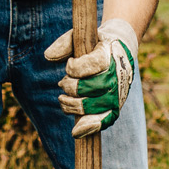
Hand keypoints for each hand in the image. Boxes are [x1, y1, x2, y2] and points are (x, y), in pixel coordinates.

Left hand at [44, 18, 137, 138]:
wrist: (120, 49)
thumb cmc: (95, 43)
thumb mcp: (81, 37)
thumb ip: (64, 44)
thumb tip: (48, 57)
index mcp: (108, 56)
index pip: (89, 66)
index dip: (74, 67)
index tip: (70, 63)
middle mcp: (115, 77)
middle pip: (88, 88)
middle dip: (69, 86)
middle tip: (63, 82)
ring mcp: (116, 94)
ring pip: (91, 107)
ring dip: (71, 105)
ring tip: (63, 99)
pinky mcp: (116, 107)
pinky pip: (105, 121)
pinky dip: (90, 128)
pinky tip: (76, 132)